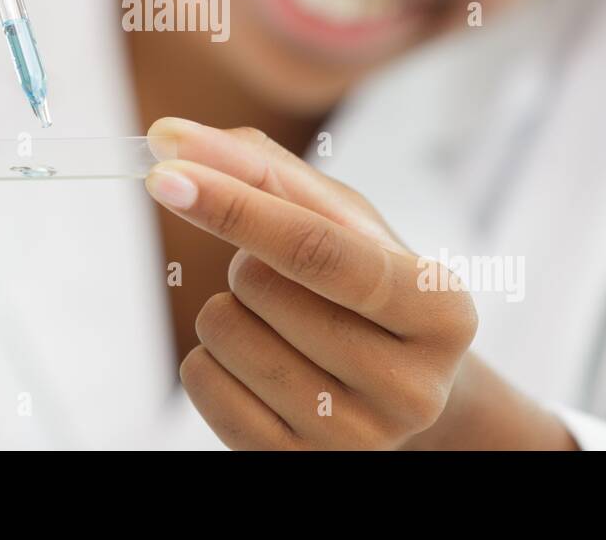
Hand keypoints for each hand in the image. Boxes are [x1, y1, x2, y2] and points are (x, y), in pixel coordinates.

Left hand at [143, 117, 478, 449]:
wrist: (398, 392)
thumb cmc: (366, 282)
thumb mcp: (345, 220)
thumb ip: (265, 170)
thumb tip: (168, 139)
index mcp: (441, 311)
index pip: (319, 251)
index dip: (236, 206)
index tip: (164, 171)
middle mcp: (410, 388)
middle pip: (260, 286)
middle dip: (246, 258)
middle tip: (287, 276)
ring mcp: (355, 440)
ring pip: (224, 334)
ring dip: (228, 306)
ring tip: (279, 320)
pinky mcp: (297, 466)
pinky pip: (201, 384)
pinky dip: (208, 355)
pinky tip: (255, 360)